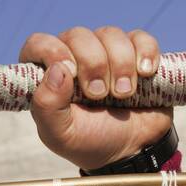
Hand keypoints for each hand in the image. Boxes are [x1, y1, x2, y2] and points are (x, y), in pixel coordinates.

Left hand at [20, 26, 170, 171]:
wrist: (133, 151)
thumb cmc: (91, 142)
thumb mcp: (60, 134)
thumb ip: (47, 105)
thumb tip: (57, 69)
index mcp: (50, 74)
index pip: (39, 43)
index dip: (52, 50)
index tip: (70, 72)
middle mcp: (76, 57)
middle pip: (78, 35)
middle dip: (93, 64)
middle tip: (99, 94)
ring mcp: (108, 53)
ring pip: (111, 34)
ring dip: (121, 64)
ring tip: (123, 94)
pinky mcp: (137, 55)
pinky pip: (141, 38)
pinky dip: (146, 52)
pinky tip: (146, 73)